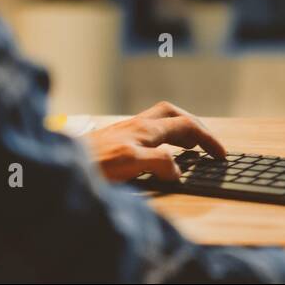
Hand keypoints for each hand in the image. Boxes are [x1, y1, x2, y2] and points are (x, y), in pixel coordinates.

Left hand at [85, 102, 225, 182]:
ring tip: (189, 146)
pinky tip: (158, 152)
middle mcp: (137, 125)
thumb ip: (159, 163)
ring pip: (160, 120)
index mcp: (146, 129)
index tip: (221, 154)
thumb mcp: (130, 164)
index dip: (208, 139)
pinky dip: (162, 138)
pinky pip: (148, 131)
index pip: (186, 126)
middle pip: (174, 114)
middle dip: (195, 125)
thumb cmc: (93, 165)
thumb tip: (177, 169)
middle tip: (207, 143)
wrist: (63, 164)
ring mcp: (125, 131)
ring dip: (178, 129)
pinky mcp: (115, 140)